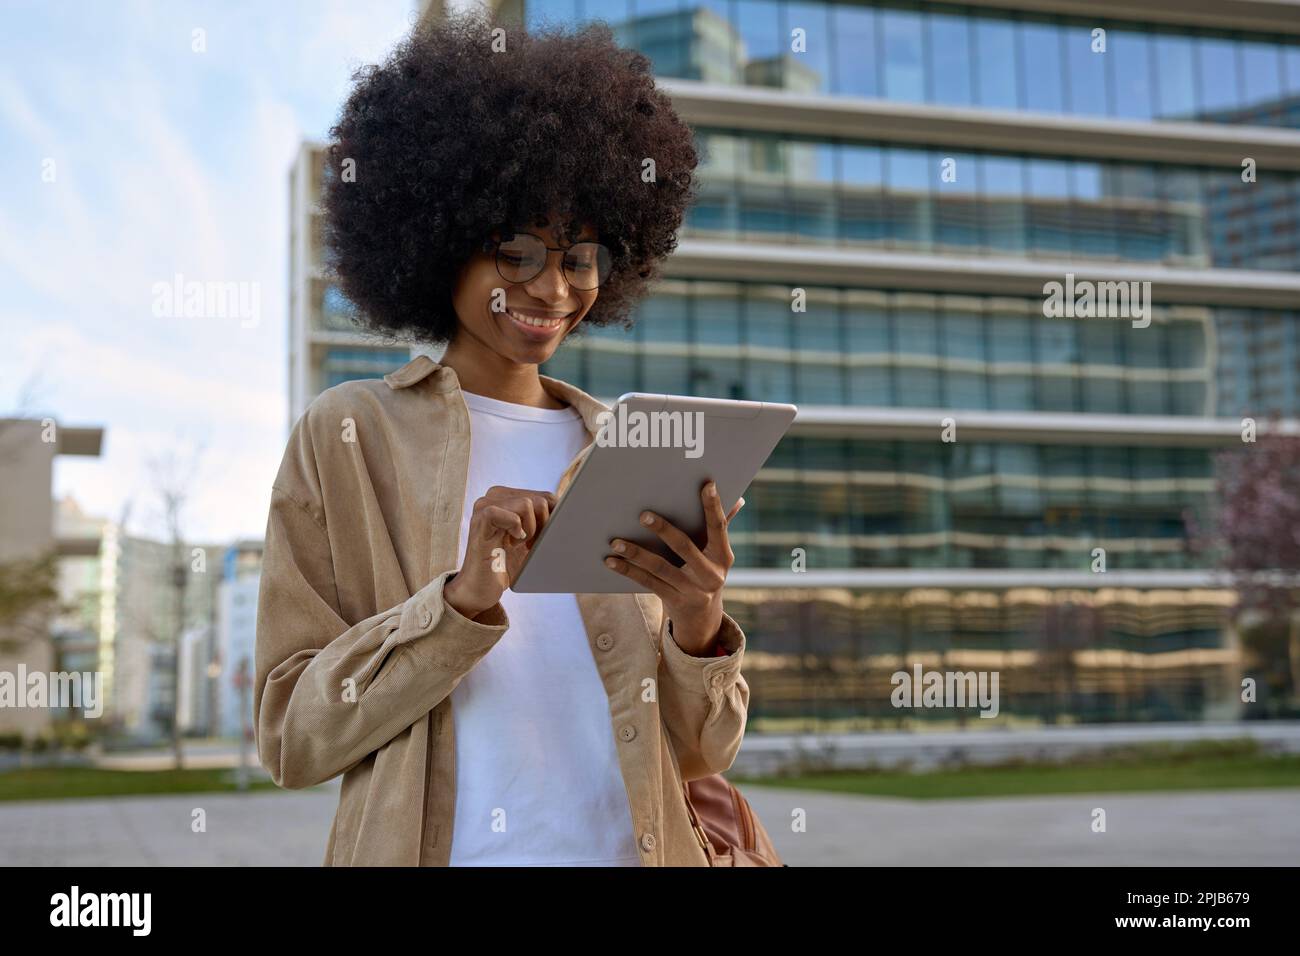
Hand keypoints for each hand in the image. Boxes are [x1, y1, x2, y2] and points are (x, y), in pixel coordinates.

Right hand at [444, 485, 554, 618]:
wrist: (481, 589)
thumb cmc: (507, 564)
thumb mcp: (532, 539)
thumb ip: (546, 520)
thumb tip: (575, 510)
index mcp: (509, 496)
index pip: (547, 496)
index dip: (555, 520)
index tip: (545, 540)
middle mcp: (496, 496)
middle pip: (541, 499)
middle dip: (544, 526)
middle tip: (530, 546)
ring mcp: (485, 506)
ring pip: (527, 504)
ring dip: (530, 530)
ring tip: (518, 545)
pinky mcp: (479, 521)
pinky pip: (506, 513)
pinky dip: (515, 528)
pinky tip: (512, 542)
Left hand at [603, 480, 743, 655]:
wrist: (702, 619)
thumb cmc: (706, 573)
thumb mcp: (717, 555)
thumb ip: (721, 528)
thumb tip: (738, 499)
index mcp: (723, 557)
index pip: (719, 527)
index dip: (714, 506)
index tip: (707, 485)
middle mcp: (711, 575)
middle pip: (685, 547)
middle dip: (664, 529)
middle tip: (643, 514)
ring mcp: (692, 591)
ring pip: (660, 568)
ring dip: (636, 554)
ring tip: (616, 542)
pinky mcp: (674, 602)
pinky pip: (647, 583)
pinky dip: (628, 571)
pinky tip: (612, 561)